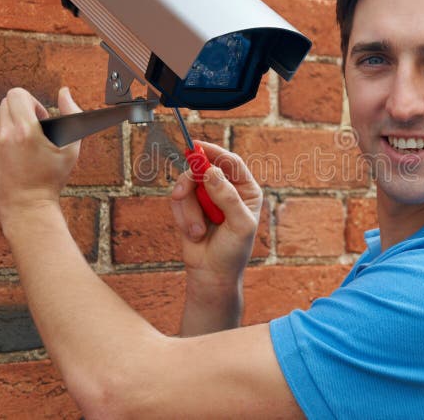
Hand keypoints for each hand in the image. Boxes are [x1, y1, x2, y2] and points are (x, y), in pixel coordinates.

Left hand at [0, 87, 81, 227]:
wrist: (27, 208)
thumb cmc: (52, 180)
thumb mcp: (71, 148)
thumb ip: (72, 115)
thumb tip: (64, 92)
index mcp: (25, 130)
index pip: (17, 94)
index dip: (31, 102)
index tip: (39, 118)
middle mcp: (3, 135)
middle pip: (5, 103)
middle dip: (20, 110)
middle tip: (32, 128)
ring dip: (7, 120)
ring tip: (19, 137)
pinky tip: (7, 144)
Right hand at [170, 142, 262, 285]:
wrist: (211, 275)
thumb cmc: (232, 251)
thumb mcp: (239, 225)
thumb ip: (228, 198)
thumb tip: (212, 172)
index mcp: (246, 190)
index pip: (231, 162)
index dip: (214, 152)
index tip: (197, 148)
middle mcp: (226, 189)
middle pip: (204, 167)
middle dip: (191, 181)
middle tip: (181, 193)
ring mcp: (206, 197)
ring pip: (187, 184)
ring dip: (189, 211)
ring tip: (197, 231)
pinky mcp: (189, 207)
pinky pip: (177, 200)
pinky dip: (182, 217)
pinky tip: (192, 234)